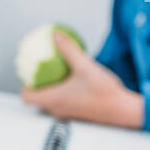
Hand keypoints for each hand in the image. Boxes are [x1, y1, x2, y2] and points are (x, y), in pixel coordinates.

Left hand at [21, 31, 144, 127]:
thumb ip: (68, 50)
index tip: (30, 74)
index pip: (27, 97)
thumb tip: (56, 36)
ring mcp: (67, 113)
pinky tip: (74, 81)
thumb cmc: (104, 92)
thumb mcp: (84, 65)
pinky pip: (63, 103)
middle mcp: (57, 109)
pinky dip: (63, 93)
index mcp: (53, 100)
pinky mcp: (78, 114)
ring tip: (58, 74)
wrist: (124, 110)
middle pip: (37, 99)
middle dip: (38, 85)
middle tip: (43, 71)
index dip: (25, 86)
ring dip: (51, 89)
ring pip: (51, 102)